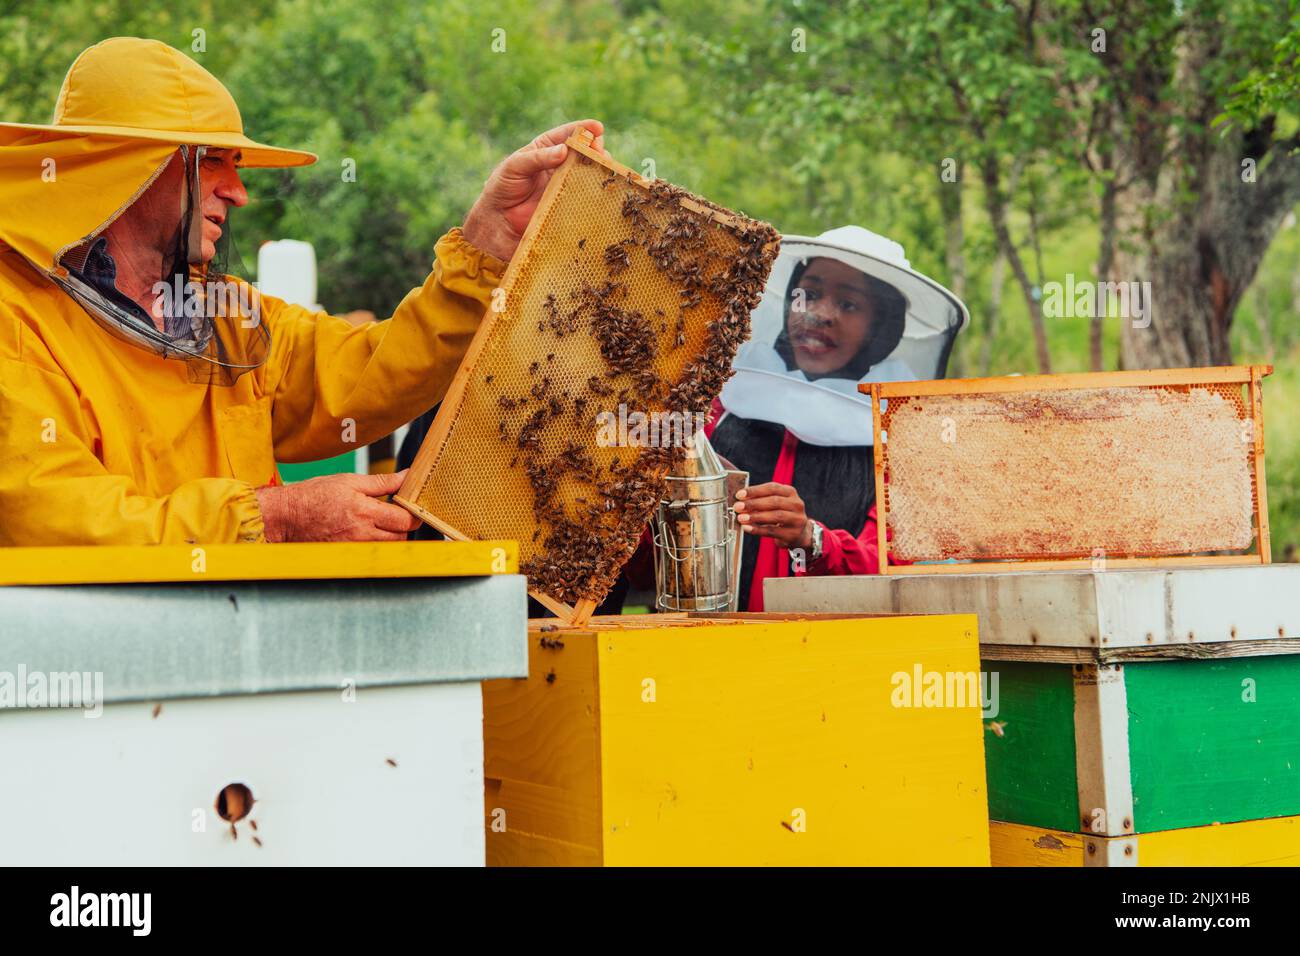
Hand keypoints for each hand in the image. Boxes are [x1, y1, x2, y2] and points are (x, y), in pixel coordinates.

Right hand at [255, 470, 421, 542]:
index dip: (413, 513)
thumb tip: (408, 476)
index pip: (405, 520)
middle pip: (401, 537)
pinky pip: (372, 555)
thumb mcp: (349, 480)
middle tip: (394, 513)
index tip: (410, 506)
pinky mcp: (348, 558)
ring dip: (391, 536)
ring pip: (389, 548)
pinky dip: (375, 546)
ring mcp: (355, 549)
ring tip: (378, 522)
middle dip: (403, 526)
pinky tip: (366, 534)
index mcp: (365, 511)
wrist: (285, 517)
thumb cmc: (314, 496)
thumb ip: (382, 482)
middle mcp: (362, 534)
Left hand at [461, 119, 607, 261]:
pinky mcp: (568, 203)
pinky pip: (585, 194)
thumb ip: (538, 157)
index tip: (598, 127)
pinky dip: (596, 189)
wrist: (499, 221)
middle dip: (595, 147)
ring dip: (599, 167)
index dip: (583, 129)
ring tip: (604, 165)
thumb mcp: (516, 166)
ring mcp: (565, 184)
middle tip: (600, 149)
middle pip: (583, 151)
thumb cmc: (502, 187)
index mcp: (545, 148)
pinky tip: (603, 186)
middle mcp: (559, 164)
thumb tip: (564, 151)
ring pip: (588, 171)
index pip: (567, 134)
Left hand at [733, 482, 814, 549]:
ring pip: (775, 516)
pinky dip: (758, 529)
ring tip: (741, 518)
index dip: (755, 490)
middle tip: (738, 506)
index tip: (739, 494)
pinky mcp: (793, 534)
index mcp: (790, 492)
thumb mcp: (776, 503)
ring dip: (755, 516)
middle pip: (774, 501)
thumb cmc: (781, 514)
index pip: (772, 488)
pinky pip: (772, 531)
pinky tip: (746, 528)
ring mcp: (796, 519)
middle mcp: (796, 504)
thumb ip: (761, 499)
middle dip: (753, 504)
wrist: (799, 533)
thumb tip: (740, 500)